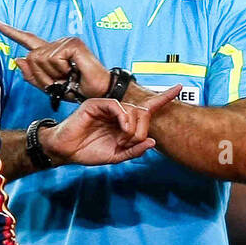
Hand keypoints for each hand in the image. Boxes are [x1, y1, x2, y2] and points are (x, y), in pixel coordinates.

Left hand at [0, 22, 110, 97]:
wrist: (97, 93)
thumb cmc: (77, 89)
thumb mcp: (50, 87)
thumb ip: (32, 76)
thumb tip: (18, 59)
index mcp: (50, 53)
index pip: (28, 40)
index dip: (12, 32)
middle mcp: (57, 44)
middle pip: (31, 58)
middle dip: (41, 76)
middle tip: (61, 81)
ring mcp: (65, 41)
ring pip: (40, 59)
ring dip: (52, 75)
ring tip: (68, 76)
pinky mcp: (72, 44)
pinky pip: (53, 58)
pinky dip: (61, 70)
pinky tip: (74, 69)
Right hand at [44, 89, 180, 165]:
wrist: (66, 151)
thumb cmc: (87, 151)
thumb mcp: (116, 156)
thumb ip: (134, 150)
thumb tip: (153, 142)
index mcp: (122, 121)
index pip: (146, 107)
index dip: (163, 98)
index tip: (179, 88)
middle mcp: (117, 111)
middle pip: (142, 112)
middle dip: (141, 130)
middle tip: (129, 143)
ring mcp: (107, 107)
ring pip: (132, 110)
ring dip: (132, 128)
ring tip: (122, 140)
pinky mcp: (96, 104)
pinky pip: (117, 106)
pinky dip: (123, 118)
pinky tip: (121, 129)